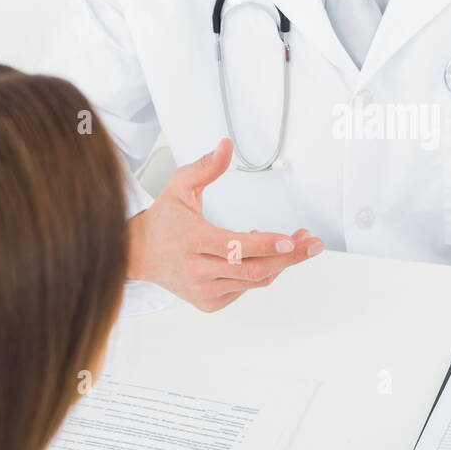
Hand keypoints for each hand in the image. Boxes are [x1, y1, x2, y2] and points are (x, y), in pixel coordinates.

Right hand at [126, 138, 322, 311]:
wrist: (138, 254)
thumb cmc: (163, 220)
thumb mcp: (180, 186)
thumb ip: (206, 167)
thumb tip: (226, 146)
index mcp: (191, 241)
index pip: (234, 247)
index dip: (265, 245)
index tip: (290, 239)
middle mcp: (197, 270)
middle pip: (253, 269)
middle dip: (289, 256)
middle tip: (312, 244)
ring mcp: (204, 290)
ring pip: (254, 281)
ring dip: (280, 263)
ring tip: (295, 243)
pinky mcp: (209, 302)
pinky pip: (246, 288)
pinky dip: (260, 271)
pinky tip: (260, 254)